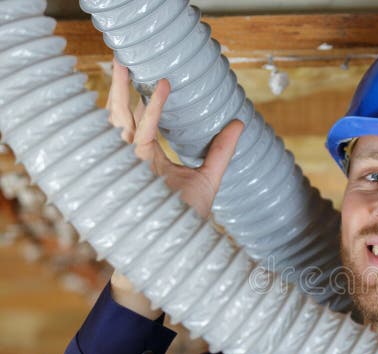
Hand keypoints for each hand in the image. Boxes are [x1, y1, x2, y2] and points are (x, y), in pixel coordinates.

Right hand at [105, 59, 243, 217]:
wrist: (175, 251)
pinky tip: (161, 89)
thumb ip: (221, 152)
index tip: (150, 77)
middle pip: (120, 117)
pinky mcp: (133, 171)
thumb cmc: (184, 220)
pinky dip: (151, 112)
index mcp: (145, 158)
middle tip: (123, 59)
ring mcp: (128, 165)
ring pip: (118, 122)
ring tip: (126, 64)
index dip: (141, 100)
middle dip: (118, 88)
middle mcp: (132, 159)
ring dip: (120, 92)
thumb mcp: (208, 179)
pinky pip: (142, 135)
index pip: (139, 123)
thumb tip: (239, 124)